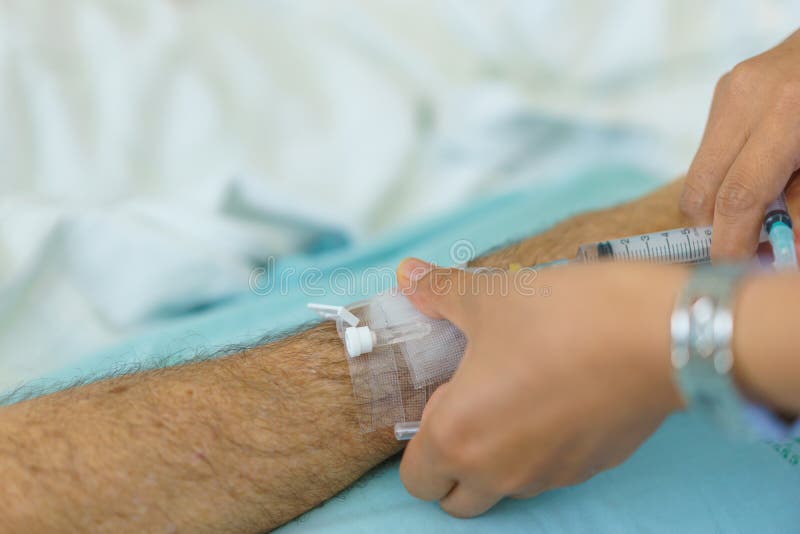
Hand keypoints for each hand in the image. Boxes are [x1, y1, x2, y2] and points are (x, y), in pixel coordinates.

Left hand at [395, 258, 685, 517]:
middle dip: (451, 465)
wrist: (657, 334)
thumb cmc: (559, 317)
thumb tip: (406, 274)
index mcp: (459, 438)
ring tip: (516, 391)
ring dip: (496, 457)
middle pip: (457, 499)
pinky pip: (550, 471)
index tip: (443, 397)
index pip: (415, 480)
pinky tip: (558, 394)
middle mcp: (500, 472)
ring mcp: (550, 476)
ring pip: (504, 487)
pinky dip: (541, 448)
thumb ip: (437, 292)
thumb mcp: (488, 297)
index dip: (418, 441)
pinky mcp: (592, 468)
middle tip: (470, 405)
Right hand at [681, 29, 799, 259]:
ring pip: (698, 175)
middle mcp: (746, 99)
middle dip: (714, 230)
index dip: (731, 244)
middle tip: (743, 249)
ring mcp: (729, 92)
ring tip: (756, 212)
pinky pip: (710, 152)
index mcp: (787, 113)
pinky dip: (726, 177)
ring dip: (719, 205)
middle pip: (701, 191)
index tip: (735, 271)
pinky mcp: (723, 91)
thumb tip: (784, 254)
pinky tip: (756, 178)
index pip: (737, 197)